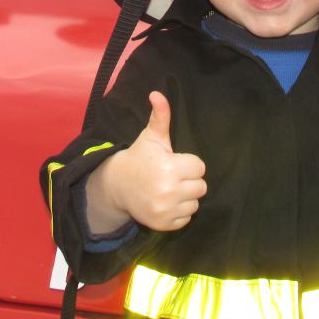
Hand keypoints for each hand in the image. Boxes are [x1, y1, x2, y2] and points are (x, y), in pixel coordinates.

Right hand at [87, 91, 206, 232]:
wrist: (117, 186)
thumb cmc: (140, 158)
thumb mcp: (151, 137)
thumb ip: (160, 116)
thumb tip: (157, 94)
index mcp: (169, 167)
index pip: (199, 167)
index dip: (188, 163)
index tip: (174, 162)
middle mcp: (168, 190)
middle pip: (201, 186)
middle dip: (189, 180)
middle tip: (172, 176)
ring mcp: (166, 210)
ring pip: (195, 204)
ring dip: (186, 197)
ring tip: (169, 189)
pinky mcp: (164, 224)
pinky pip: (186, 219)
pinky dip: (179, 212)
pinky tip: (166, 202)